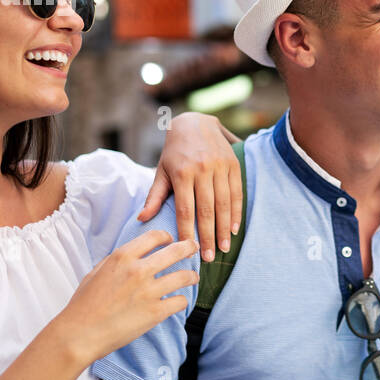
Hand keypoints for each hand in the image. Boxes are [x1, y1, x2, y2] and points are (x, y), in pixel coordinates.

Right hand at [58, 229, 199, 363]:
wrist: (80, 334)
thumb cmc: (84, 305)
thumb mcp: (96, 272)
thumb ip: (117, 261)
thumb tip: (133, 255)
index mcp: (122, 257)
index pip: (154, 237)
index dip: (166, 237)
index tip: (171, 240)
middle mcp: (138, 271)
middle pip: (176, 251)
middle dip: (189, 248)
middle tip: (194, 248)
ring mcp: (149, 292)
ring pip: (184, 277)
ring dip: (192, 276)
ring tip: (193, 278)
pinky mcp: (156, 312)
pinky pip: (180, 301)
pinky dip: (182, 301)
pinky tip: (178, 302)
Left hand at [142, 113, 241, 262]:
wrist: (194, 122)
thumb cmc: (174, 151)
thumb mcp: (161, 171)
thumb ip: (155, 196)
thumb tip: (143, 219)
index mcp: (182, 173)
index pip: (186, 209)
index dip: (188, 231)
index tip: (188, 249)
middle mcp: (202, 170)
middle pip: (207, 210)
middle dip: (208, 236)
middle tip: (209, 257)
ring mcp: (220, 166)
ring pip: (224, 203)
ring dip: (225, 228)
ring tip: (224, 248)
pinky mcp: (233, 164)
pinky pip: (237, 192)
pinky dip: (236, 212)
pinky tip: (234, 228)